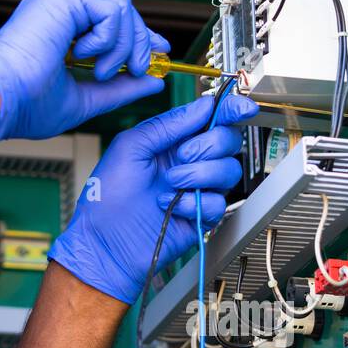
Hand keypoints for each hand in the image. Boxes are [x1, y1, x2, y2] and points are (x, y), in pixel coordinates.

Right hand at [0, 0, 168, 147]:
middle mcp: (59, 10)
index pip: (110, 20)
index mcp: (59, 29)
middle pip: (121, 10)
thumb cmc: (25, 104)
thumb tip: (153, 81)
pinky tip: (87, 57)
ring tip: (104, 71)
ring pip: (121, 8)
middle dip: (140, 42)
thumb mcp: (86, 97)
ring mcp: (59, 1)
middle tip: (138, 69)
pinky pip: (112, 9)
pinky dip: (110, 38)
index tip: (159, 54)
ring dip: (124, 45)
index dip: (139, 35)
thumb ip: (120, 88)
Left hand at [48, 93, 258, 303]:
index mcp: (171, 142)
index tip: (243, 107)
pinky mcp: (202, 216)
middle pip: (228, 142)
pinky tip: (170, 207)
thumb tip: (202, 106)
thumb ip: (166, 124)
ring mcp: (197, 189)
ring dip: (199, 175)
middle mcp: (188, 163)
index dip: (230, 110)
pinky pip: (219, 203)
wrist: (105, 242)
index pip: (209, 119)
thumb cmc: (107, 197)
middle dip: (208, 145)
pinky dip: (194, 204)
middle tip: (181, 157)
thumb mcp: (130, 147)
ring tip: (171, 185)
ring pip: (229, 171)